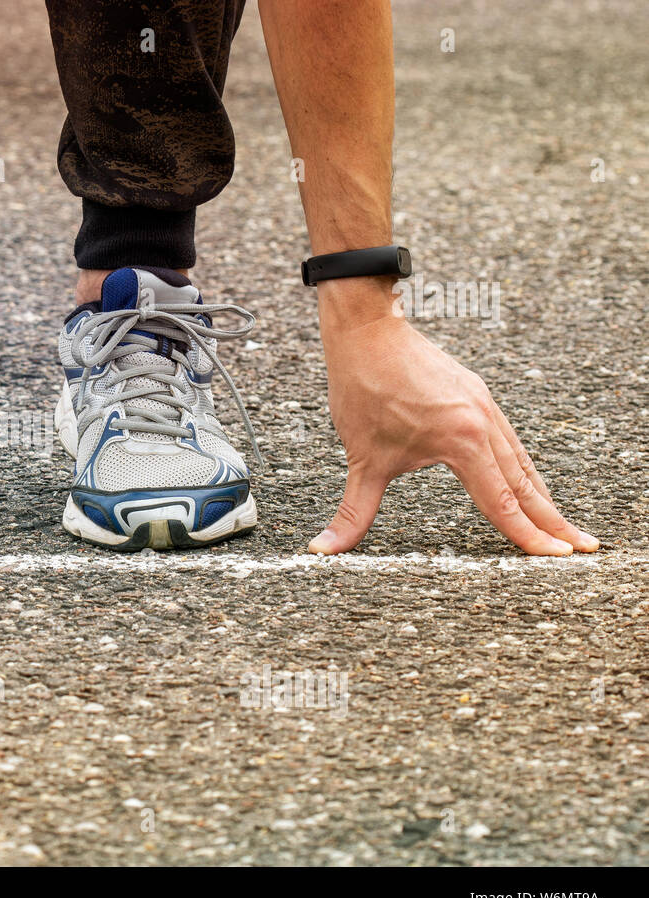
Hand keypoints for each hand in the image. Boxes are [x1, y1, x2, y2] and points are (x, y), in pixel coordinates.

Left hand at [309, 280, 597, 555]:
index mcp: (461, 441)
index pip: (501, 501)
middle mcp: (483, 422)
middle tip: (583, 546)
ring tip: (561, 521)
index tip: (556, 555)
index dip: (528, 534)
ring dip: (541, 493)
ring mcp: (484, 405)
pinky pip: (508, 438)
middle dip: (554, 519)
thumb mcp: (361, 459)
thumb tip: (324, 548)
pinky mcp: (477, 394)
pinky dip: (521, 464)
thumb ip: (352, 511)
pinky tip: (524, 478)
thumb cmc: (363, 390)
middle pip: (526, 482)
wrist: (367, 331)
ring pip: (520, 459)